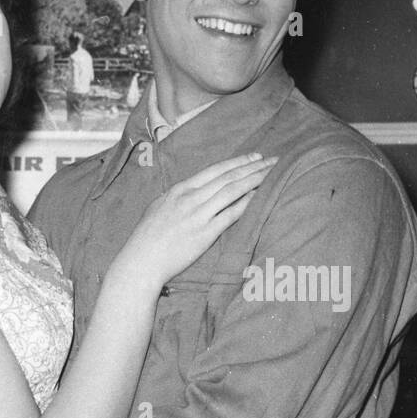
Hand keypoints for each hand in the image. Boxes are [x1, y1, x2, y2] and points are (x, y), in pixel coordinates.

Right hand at [113, 153, 275, 288]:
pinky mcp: (205, 234)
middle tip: (275, 160)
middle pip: (228, 177)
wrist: (141, 260)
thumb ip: (177, 197)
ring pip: (232, 191)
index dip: (238, 162)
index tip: (256, 157)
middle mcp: (191, 198)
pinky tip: (260, 197)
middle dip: (254, 167)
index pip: (215, 170)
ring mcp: (198, 215)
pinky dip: (247, 204)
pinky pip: (230, 215)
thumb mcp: (159, 207)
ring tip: (273, 174)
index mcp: (180, 189)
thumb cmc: (146, 237)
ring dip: (255, 180)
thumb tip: (190, 190)